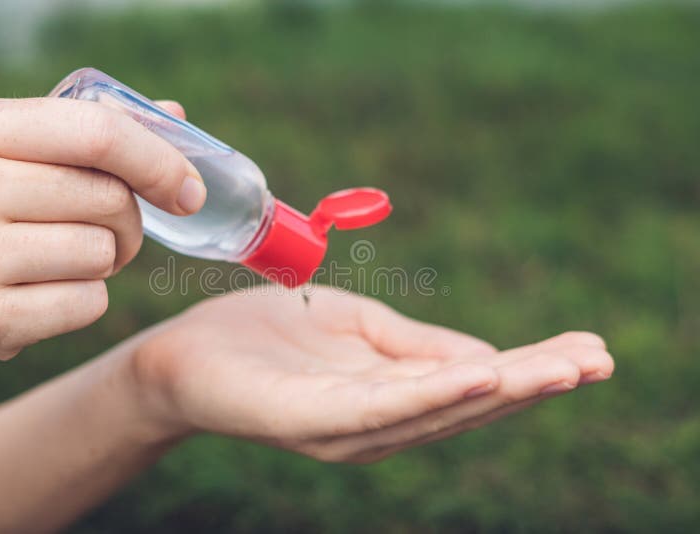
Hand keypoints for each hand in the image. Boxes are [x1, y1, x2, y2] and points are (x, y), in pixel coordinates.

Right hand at [0, 98, 204, 385]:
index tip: (189, 189)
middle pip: (112, 199)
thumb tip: (174, 113)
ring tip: (56, 262)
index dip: (160, 160)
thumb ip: (84, 131)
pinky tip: (39, 296)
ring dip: (103, 263)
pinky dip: (83, 302)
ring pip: (104, 255)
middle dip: (128, 222)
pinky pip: (88, 304)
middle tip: (105, 232)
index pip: (99, 132)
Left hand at [132, 286, 613, 462]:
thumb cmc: (269, 338)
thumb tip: (488, 358)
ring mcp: (342, 429)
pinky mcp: (306, 421)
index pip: (470, 386)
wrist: (182, 354)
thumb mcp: (356, 328)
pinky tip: (479, 379)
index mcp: (387, 398)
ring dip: (502, 392)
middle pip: (466, 408)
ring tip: (561, 369)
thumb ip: (416, 346)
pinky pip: (377, 409)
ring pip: (434, 413)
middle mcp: (374, 425)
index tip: (590, 350)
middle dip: (534, 384)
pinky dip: (433, 395)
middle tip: (598, 361)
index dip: (530, 372)